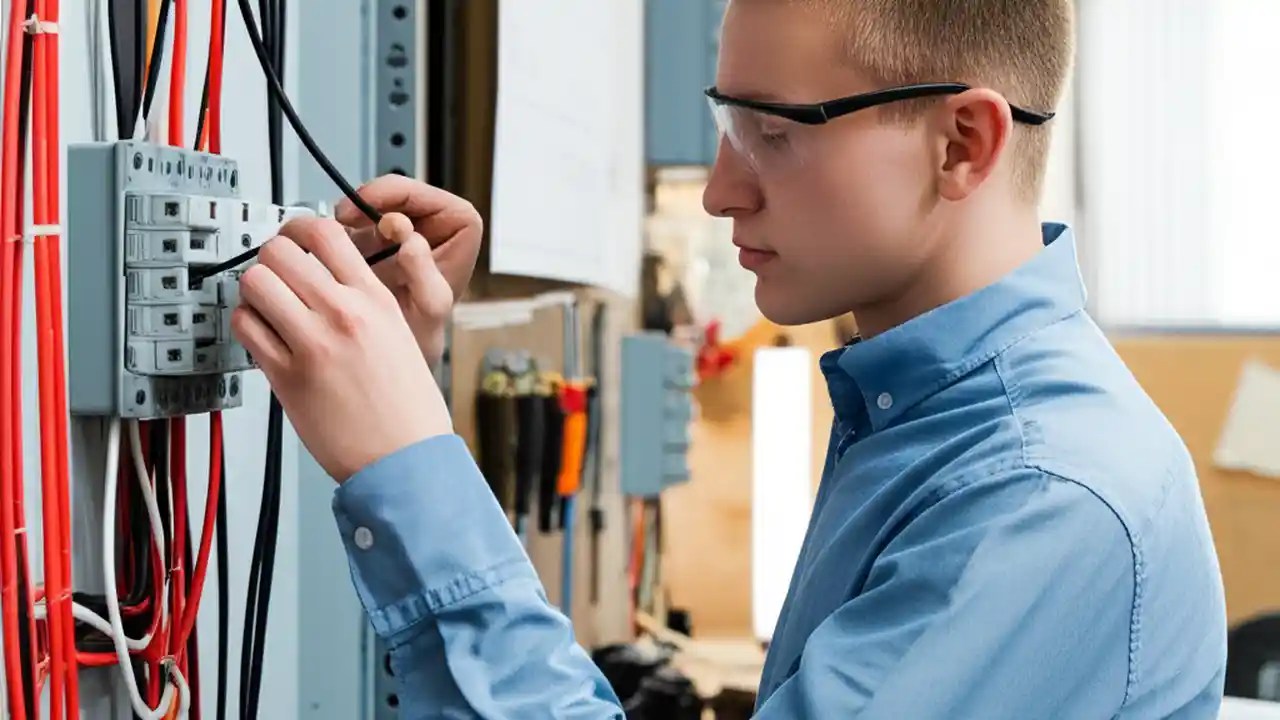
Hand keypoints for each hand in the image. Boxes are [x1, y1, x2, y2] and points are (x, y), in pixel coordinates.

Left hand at [231, 216, 451, 482]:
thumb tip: (325, 276)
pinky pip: (246, 327)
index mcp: (376, 299)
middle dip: (271, 261)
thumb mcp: (402, 335)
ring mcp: (313, 343)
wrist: (404, 458)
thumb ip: (365, 301)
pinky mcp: (286, 376)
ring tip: (267, 308)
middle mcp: (344, 313)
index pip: (325, 233)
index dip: (299, 231)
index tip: (294, 243)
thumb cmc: (408, 407)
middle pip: (279, 251)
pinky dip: (247, 325)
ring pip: (255, 283)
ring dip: (255, 291)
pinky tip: (263, 336)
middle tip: (276, 277)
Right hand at [335, 175, 482, 363]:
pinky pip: (359, 220)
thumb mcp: (430, 304)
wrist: (403, 347)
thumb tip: (405, 234)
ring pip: (373, 203)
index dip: (389, 195)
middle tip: (342, 218)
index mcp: (462, 223)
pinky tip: (334, 245)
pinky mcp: (382, 235)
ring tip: (338, 237)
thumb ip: (422, 270)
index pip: (421, 191)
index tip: (366, 212)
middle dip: (364, 204)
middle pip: (393, 192)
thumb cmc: (425, 328)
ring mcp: (408, 225)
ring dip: (351, 218)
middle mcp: (437, 219)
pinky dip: (343, 231)